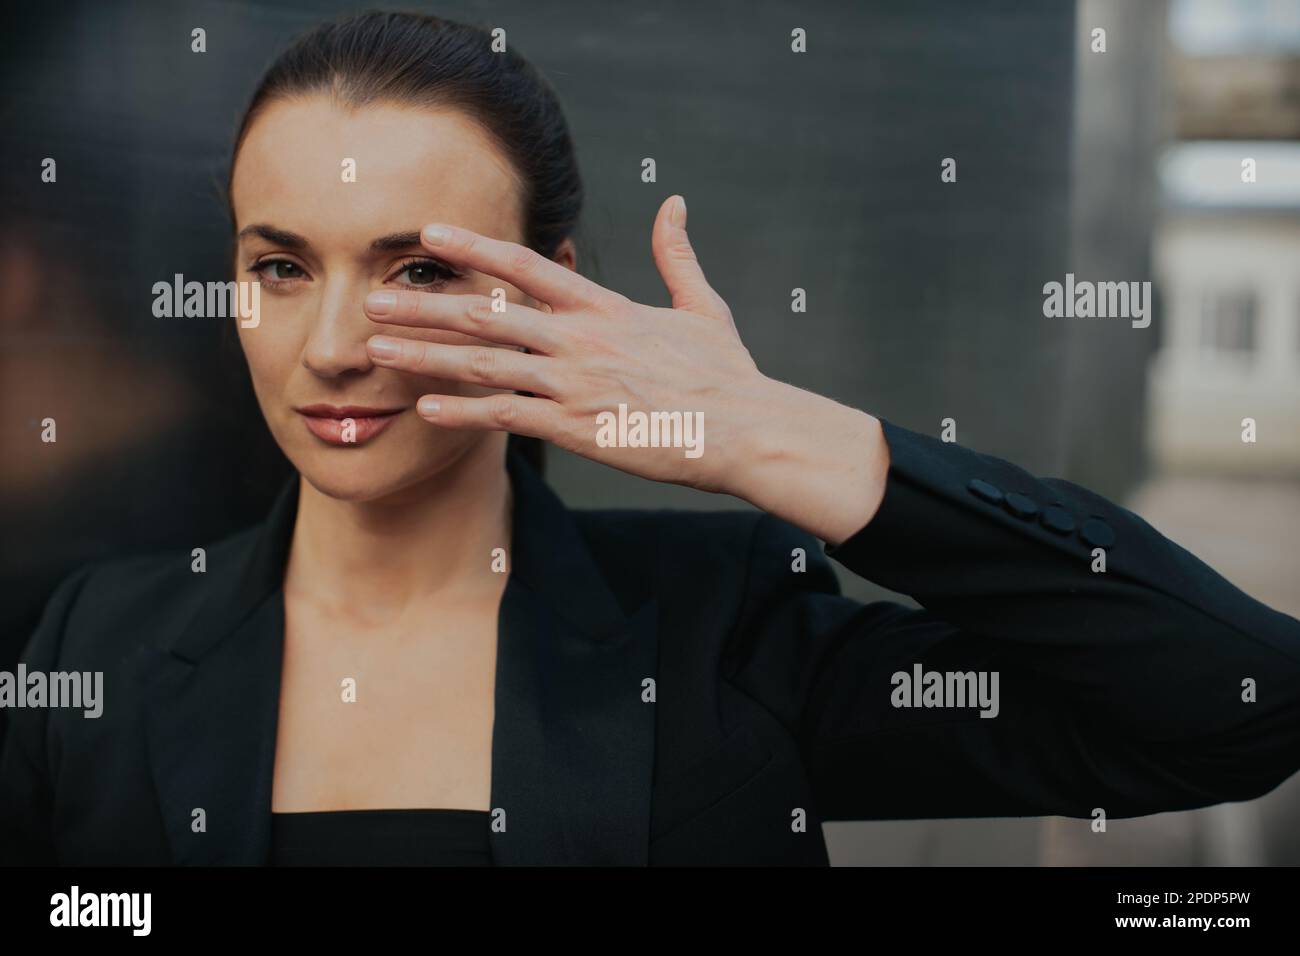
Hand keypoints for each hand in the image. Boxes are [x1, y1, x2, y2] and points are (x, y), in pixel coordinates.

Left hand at [363, 195, 888, 543]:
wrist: (747, 431)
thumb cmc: (727, 375)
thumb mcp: (704, 306)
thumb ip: (678, 255)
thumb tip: (674, 204)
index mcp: (607, 308)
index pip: (528, 267)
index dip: (474, 247)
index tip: (430, 233)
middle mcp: (581, 340)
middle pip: (488, 314)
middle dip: (424, 304)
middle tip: (372, 297)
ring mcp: (576, 384)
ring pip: (486, 364)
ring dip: (427, 355)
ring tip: (378, 351)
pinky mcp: (578, 429)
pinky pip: (508, 418)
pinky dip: (464, 414)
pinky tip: (425, 410)